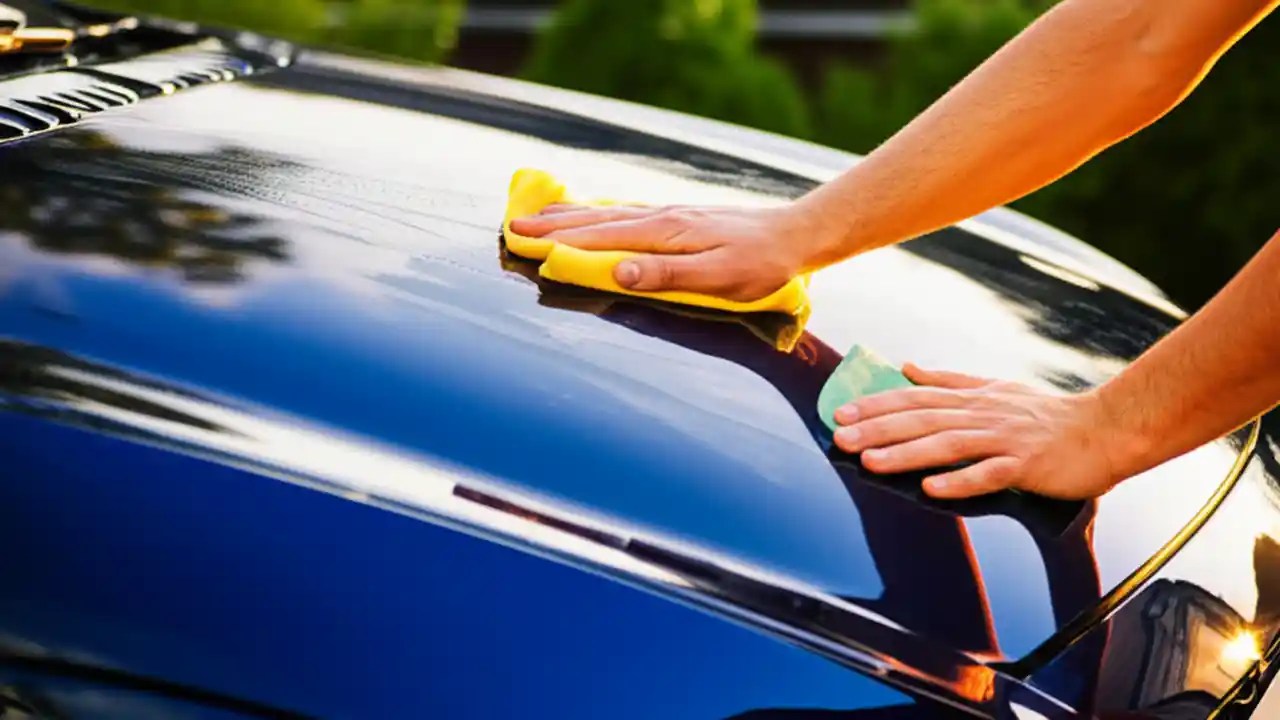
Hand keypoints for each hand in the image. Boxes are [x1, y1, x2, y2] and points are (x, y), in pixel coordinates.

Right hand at [508, 202, 830, 300]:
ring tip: (539, 215)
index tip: (523, 241)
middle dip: (553, 225)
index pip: (601, 239)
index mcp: (665, 235)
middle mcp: (662, 219)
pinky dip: (598, 213)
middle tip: (513, 227)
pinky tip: (590, 214)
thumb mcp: (717, 278)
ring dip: (570, 216)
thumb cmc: (760, 266)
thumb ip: (665, 275)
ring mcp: (669, 216)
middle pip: (596, 221)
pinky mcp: (679, 218)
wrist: (796, 235)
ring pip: (608, 214)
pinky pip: (626, 213)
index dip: (560, 242)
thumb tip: (616, 270)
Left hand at [832, 364, 1128, 499]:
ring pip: (947, 444)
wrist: (1108, 429)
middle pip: (922, 418)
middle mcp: (983, 414)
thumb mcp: (995, 389)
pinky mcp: (1027, 465)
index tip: (839, 411)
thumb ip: (949, 380)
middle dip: (877, 428)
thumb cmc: (1049, 415)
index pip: (915, 397)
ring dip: (906, 453)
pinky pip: (989, 474)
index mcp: (973, 398)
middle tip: (839, 436)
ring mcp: (1004, 439)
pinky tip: (930, 488)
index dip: (876, 404)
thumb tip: (906, 366)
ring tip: (869, 461)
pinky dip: (960, 480)